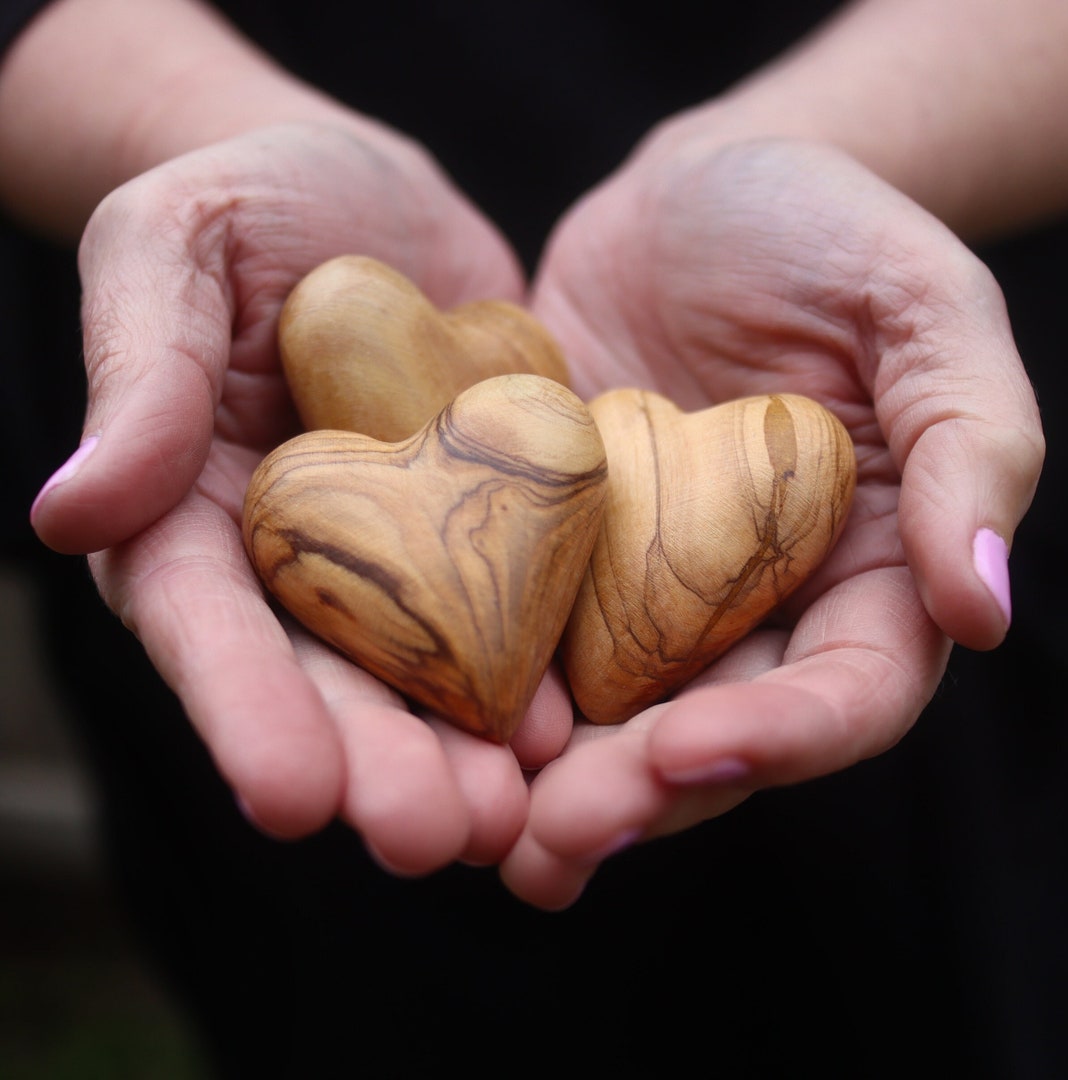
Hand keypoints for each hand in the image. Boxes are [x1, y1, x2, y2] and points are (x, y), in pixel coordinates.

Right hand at [29, 122, 573, 872]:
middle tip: (436, 839)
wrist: (370, 202)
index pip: (210, 628)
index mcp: (198, 517)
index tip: (289, 797)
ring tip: (516, 820)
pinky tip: (580, 725)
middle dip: (379, 765)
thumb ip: (139, 376)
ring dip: (468, 753)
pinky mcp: (484, 526)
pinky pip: (513, 603)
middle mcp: (300, 563)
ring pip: (427, 672)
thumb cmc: (247, 201)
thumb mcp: (173, 251)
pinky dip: (542, 666)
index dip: (246, 713)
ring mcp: (399, 554)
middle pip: (330, 681)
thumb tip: (71, 513)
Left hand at [500, 137, 1043, 908]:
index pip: (847, 691)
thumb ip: (971, 442)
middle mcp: (754, 607)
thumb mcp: (923, 306)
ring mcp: (648, 591)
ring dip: (556, 786)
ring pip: (612, 717)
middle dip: (643, 795)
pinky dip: (484, 691)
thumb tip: (983, 602)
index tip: (690, 748)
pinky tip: (427, 733)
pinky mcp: (561, 554)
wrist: (696, 197)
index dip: (783, 736)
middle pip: (714, 734)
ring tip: (494, 836)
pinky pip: (526, 633)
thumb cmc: (829, 233)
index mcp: (863, 575)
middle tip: (562, 836)